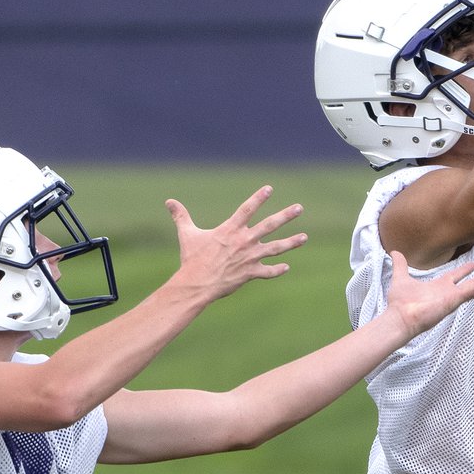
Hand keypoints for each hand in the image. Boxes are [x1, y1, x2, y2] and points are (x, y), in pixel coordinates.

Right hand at [167, 186, 306, 300]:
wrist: (197, 284)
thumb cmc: (192, 259)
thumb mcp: (187, 235)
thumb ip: (181, 216)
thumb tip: (169, 201)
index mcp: (230, 230)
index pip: (247, 209)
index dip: (258, 198)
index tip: (269, 188)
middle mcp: (244, 241)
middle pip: (270, 225)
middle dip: (286, 216)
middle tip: (299, 208)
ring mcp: (250, 257)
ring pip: (276, 248)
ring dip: (291, 242)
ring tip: (304, 238)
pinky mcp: (251, 273)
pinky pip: (268, 272)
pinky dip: (277, 270)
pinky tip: (286, 267)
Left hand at [385, 251, 473, 337]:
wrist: (399, 318)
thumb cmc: (400, 303)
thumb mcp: (401, 278)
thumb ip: (400, 266)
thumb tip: (395, 253)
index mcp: (438, 288)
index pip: (455, 277)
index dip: (465, 270)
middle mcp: (448, 293)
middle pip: (472, 283)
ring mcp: (452, 298)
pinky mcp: (452, 302)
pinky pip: (468, 292)